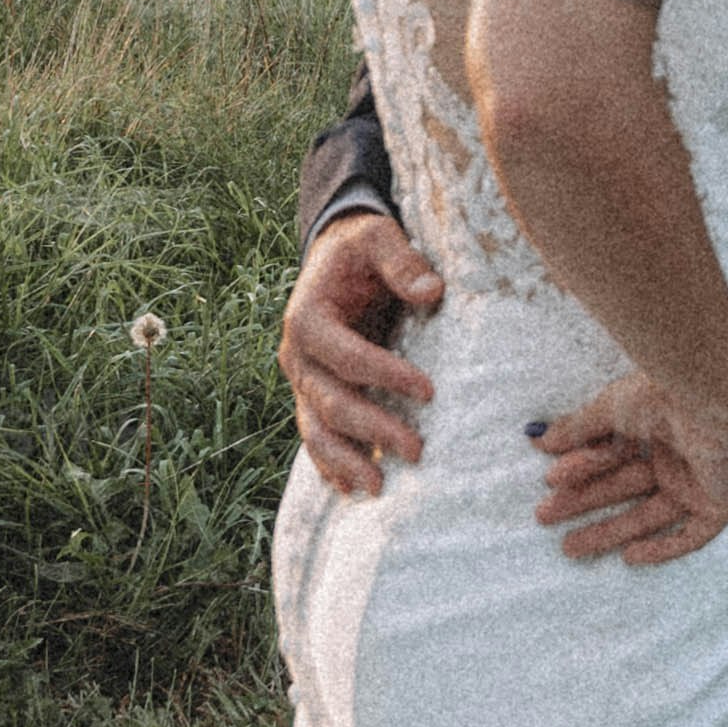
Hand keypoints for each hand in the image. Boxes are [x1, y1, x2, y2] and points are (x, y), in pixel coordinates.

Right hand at [281, 211, 439, 493]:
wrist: (335, 256)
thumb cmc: (360, 248)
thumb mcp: (378, 236)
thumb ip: (401, 260)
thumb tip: (431, 289)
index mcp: (307, 316)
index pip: (344, 355)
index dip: (383, 375)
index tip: (429, 390)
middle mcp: (296, 356)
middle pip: (329, 401)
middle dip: (372, 429)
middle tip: (417, 450)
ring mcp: (302, 381)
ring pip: (316, 430)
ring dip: (346, 461)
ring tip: (379, 488)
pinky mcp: (313, 397)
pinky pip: (316, 437)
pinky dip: (331, 465)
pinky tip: (352, 490)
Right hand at [528, 366, 727, 565]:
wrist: (703, 395)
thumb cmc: (658, 394)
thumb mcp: (609, 410)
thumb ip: (577, 429)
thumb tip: (540, 441)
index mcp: (656, 427)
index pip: (613, 458)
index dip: (581, 470)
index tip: (551, 480)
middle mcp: (677, 455)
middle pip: (625, 488)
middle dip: (585, 503)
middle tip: (545, 517)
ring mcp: (700, 480)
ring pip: (651, 515)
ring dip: (610, 530)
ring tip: (568, 548)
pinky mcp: (721, 500)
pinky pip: (694, 534)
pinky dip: (664, 547)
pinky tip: (629, 556)